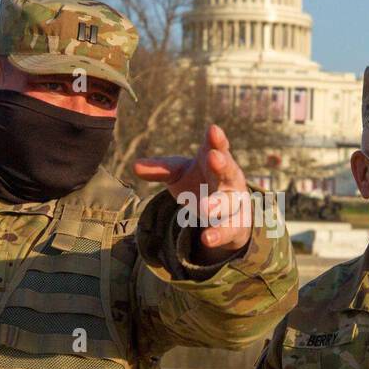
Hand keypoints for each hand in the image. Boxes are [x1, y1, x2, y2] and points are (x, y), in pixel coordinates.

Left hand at [133, 124, 253, 261]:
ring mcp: (233, 203)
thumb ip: (161, 169)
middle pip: (228, 170)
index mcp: (216, 160)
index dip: (216, 139)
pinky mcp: (233, 226)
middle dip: (221, 164)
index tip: (213, 129)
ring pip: (229, 203)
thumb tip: (135, 166)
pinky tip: (206, 239)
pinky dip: (217, 235)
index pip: (217, 147)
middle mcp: (228, 180)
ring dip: (218, 204)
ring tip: (205, 208)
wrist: (224, 214)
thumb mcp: (179, 174)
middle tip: (213, 157)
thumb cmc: (200, 183)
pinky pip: (227, 231)